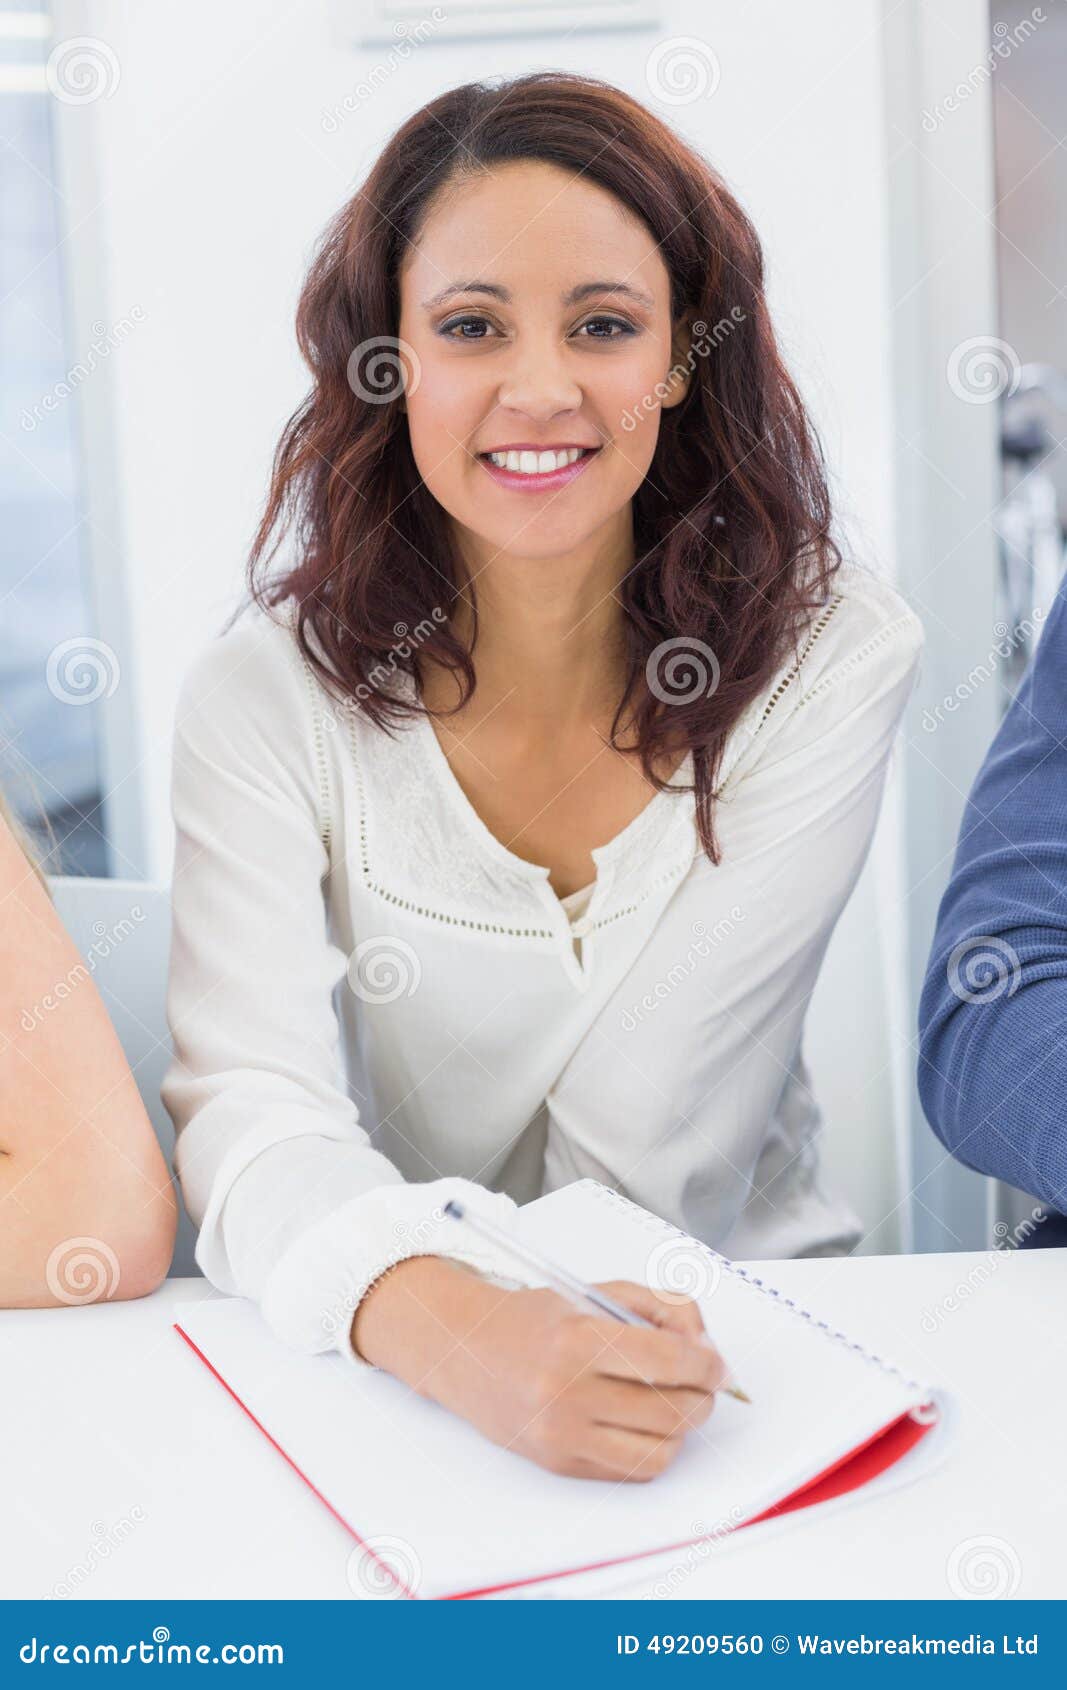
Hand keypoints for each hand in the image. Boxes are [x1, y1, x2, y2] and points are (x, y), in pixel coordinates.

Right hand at [353, 1259, 725, 1481]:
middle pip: (671, 1409)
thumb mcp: (595, 1292)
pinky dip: (654, 1449)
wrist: (463, 1350)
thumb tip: (705, 1345)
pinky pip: (632, 1469)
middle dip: (704, 1395)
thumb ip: (657, 1308)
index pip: (668, 1359)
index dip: (706, 1362)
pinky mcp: (560, 1463)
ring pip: (660, 1449)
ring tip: (676, 1401)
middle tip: (706, 1380)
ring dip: (683, 1427)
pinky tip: (648, 1423)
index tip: (716, 1361)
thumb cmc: (533, 1318)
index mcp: (577, 1339)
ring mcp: (562, 1434)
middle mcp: (567, 1392)